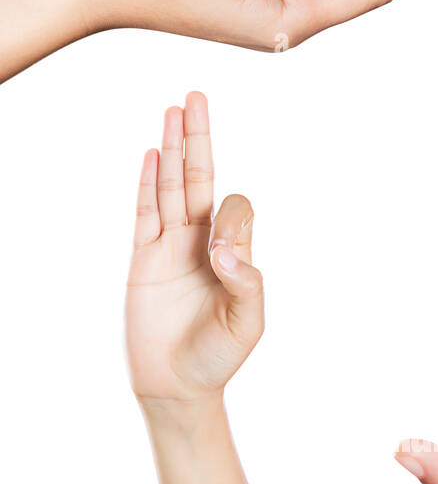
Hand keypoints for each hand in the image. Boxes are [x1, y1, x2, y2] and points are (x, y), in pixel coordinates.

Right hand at [126, 92, 260, 404]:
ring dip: (174, 150)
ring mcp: (171, 249)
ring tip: (175, 110)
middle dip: (200, 139)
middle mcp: (203, 243)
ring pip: (172, 187)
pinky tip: (153, 154)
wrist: (178, 386)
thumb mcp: (248, 323)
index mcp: (234, 254)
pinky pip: (145, 214)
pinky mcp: (144, 260)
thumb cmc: (219, 357)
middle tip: (197, 97)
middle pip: (201, 178)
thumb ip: (246, 282)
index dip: (232, 220)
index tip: (221, 257)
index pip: (234, 210)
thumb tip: (222, 247)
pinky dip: (149, 184)